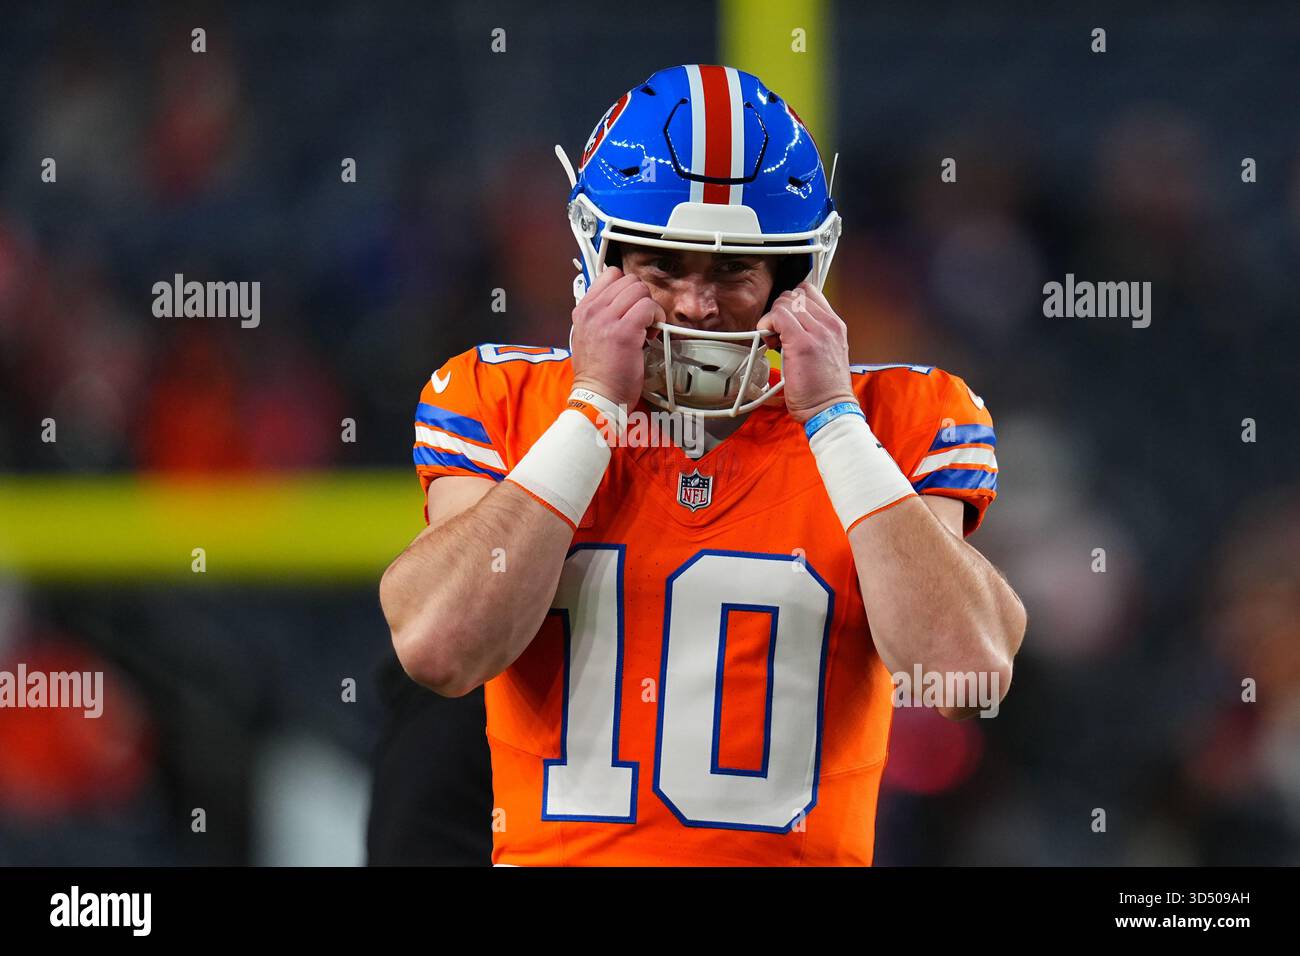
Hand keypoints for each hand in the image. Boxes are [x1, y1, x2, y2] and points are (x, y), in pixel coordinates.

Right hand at [570, 266, 664, 408]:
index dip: (627, 288)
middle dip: (641, 298)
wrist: (598, 397)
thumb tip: (622, 302)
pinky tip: (651, 332)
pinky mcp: (624, 332)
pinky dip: (656, 317)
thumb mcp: (587, 336)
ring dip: (650, 307)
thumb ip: (600, 315)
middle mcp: (592, 311)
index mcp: (583, 310)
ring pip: (640, 290)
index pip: (610, 275)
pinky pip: (648, 307)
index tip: (631, 305)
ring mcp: (606, 320)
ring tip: (646, 326)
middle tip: (640, 319)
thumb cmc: (598, 374)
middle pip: (629, 280)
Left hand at [756, 282, 856, 424]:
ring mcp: (817, 332)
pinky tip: (769, 341)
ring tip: (774, 340)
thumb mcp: (825, 352)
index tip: (785, 321)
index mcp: (835, 325)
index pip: (809, 292)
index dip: (791, 303)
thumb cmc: (823, 389)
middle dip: (780, 310)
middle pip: (795, 294)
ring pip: (785, 302)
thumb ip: (812, 333)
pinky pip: (778, 316)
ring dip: (773, 318)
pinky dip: (767, 324)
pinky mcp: (802, 343)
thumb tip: (788, 324)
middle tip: (777, 334)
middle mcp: (829, 324)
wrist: (829, 409)